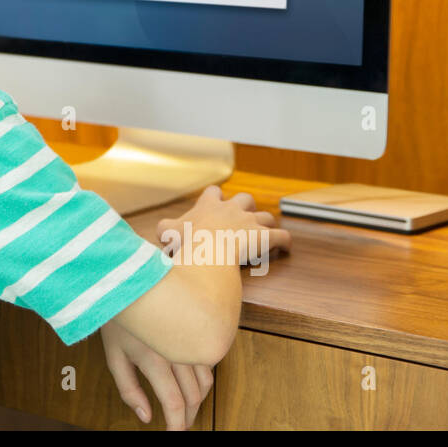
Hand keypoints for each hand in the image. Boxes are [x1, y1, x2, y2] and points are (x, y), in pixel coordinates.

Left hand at [100, 320, 212, 429]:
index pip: (174, 402)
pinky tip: (192, 383)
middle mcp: (176, 350)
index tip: (173, 434)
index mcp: (154, 359)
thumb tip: (145, 417)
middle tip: (179, 425)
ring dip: (199, 400)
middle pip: (194, 396)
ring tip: (186, 408)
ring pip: (206, 381)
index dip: (176, 424)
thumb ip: (129, 390)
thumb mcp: (114, 357)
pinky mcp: (196, 331)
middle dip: (188, 417)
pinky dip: (204, 379)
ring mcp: (188, 339)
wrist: (129, 283)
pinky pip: (208, 362)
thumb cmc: (118, 321)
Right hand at [157, 185, 291, 264]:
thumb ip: (164, 228)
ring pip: (266, 216)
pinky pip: (282, 237)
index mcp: (209, 206)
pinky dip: (285, 242)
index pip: (213, 193)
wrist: (207, 253)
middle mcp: (232, 209)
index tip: (213, 205)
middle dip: (245, 206)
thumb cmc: (186, 243)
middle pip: (245, 199)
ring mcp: (251, 222)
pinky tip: (286, 248)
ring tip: (264, 233)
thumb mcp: (166, 232)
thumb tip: (161, 232)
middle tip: (241, 218)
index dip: (214, 199)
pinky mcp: (266, 237)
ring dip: (265, 223)